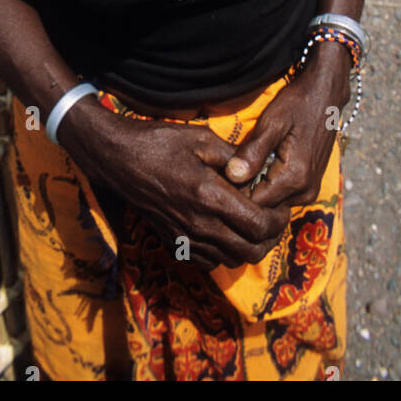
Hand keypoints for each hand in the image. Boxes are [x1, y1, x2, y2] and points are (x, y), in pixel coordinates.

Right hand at [80, 111, 293, 270]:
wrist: (119, 159)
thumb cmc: (160, 143)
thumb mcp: (201, 139)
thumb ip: (234, 158)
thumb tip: (260, 169)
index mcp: (210, 196)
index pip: (258, 225)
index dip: (278, 219)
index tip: (281, 206)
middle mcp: (199, 224)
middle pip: (250, 252)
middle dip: (269, 238)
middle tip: (271, 218)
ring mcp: (184, 238)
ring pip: (231, 260)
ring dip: (247, 246)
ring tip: (249, 223)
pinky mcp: (172, 243)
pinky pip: (207, 262)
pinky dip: (223, 252)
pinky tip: (223, 230)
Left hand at [223, 43, 350, 209]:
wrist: (326, 94)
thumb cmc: (298, 104)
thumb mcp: (272, 122)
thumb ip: (253, 151)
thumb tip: (232, 176)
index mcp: (295, 178)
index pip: (254, 204)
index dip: (234, 191)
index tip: (222, 173)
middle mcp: (305, 192)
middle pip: (263, 207)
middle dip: (244, 191)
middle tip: (230, 166)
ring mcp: (309, 191)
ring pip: (271, 203)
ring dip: (256, 187)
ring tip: (244, 162)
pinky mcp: (310, 187)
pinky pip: (281, 195)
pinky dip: (267, 184)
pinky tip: (259, 163)